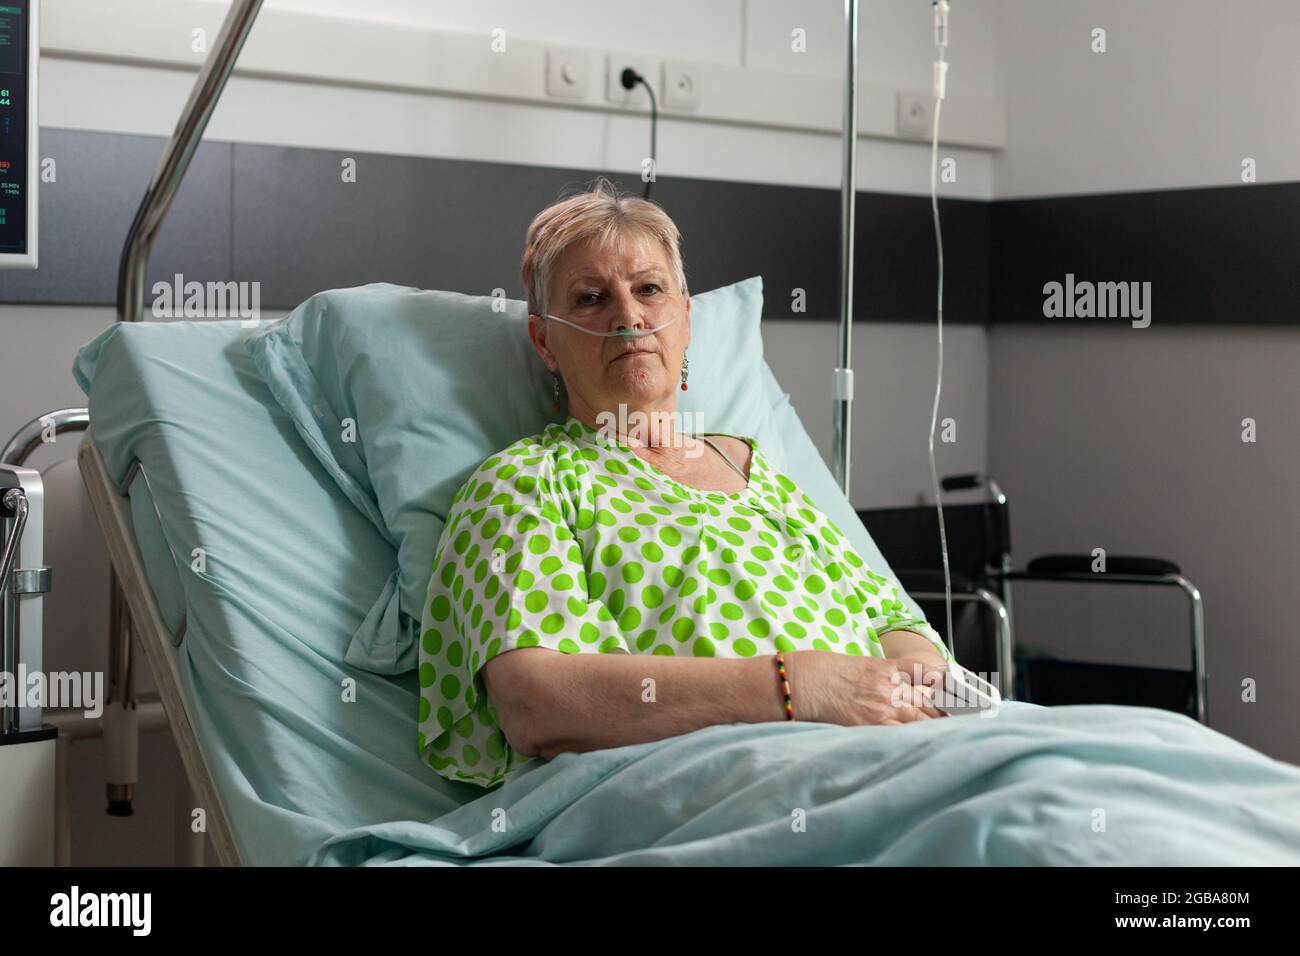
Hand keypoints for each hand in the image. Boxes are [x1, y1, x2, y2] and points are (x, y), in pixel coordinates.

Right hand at [786, 650, 947, 725]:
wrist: (802, 681)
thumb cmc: (825, 671)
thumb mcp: (862, 666)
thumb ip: (886, 678)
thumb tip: (905, 691)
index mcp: (889, 668)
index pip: (931, 674)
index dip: (949, 685)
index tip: (959, 694)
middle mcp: (891, 687)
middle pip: (932, 702)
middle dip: (947, 713)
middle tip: (961, 722)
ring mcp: (882, 707)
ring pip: (922, 721)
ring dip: (935, 729)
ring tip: (949, 737)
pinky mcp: (871, 725)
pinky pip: (902, 736)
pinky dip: (914, 740)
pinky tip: (924, 746)